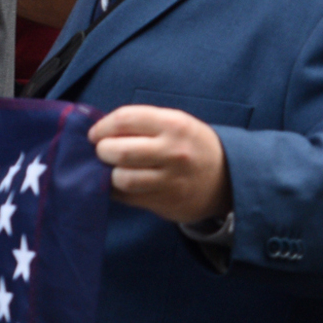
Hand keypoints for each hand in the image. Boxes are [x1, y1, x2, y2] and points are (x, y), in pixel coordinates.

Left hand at [90, 105, 231, 225]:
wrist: (227, 178)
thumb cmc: (191, 145)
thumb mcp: (176, 123)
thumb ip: (142, 123)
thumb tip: (100, 130)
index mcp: (173, 125)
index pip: (124, 119)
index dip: (103, 126)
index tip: (96, 133)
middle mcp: (172, 152)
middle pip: (119, 151)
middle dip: (102, 150)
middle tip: (103, 151)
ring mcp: (170, 180)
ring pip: (121, 178)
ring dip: (109, 174)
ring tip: (113, 168)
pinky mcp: (166, 203)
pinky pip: (128, 198)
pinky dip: (116, 191)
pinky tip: (120, 184)